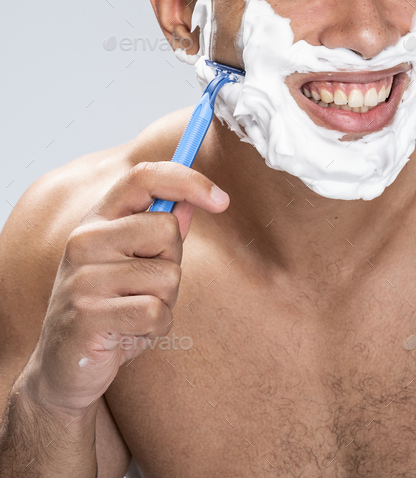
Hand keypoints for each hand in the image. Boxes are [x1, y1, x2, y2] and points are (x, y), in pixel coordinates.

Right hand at [21, 161, 228, 416]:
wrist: (64, 367)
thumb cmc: (108, 306)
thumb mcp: (131, 261)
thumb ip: (158, 230)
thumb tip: (189, 202)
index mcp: (97, 218)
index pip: (143, 176)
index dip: (188, 181)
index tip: (222, 199)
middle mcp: (84, 240)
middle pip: (167, 230)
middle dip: (172, 262)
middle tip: (143, 287)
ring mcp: (83, 278)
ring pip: (167, 276)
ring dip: (164, 302)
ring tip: (132, 313)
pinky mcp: (89, 316)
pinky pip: (156, 313)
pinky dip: (155, 329)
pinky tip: (128, 335)